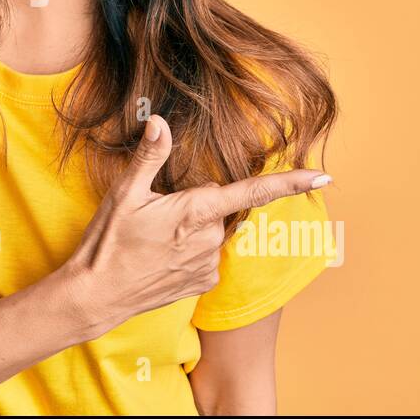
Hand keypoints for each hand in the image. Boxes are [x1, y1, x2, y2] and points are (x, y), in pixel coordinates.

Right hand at [58, 114, 328, 336]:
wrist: (96, 297)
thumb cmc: (108, 243)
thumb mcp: (124, 194)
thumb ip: (150, 156)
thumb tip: (160, 121)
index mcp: (196, 211)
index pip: (252, 192)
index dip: (290, 182)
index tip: (323, 177)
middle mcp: (210, 239)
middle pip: (221, 208)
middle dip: (199, 204)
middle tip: (160, 213)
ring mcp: (208, 265)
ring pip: (213, 233)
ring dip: (193, 230)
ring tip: (155, 240)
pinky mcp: (203, 284)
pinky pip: (206, 257)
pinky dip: (190, 252)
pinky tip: (163, 257)